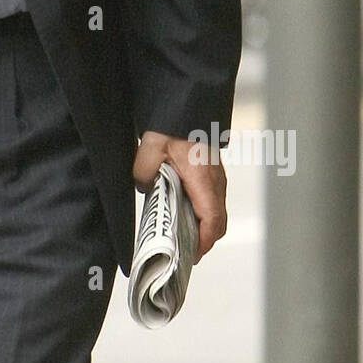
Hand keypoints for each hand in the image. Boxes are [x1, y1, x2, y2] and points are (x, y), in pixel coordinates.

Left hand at [131, 130, 226, 264]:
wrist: (187, 106)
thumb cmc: (173, 125)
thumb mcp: (151, 148)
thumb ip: (144, 171)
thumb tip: (145, 188)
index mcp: (203, 180)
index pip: (211, 221)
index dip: (202, 242)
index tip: (189, 256)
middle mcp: (216, 183)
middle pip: (218, 223)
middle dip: (203, 242)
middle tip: (182, 253)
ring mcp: (217, 179)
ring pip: (217, 213)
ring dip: (203, 229)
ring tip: (181, 238)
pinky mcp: (213, 175)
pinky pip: (213, 202)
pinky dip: (203, 215)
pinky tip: (183, 215)